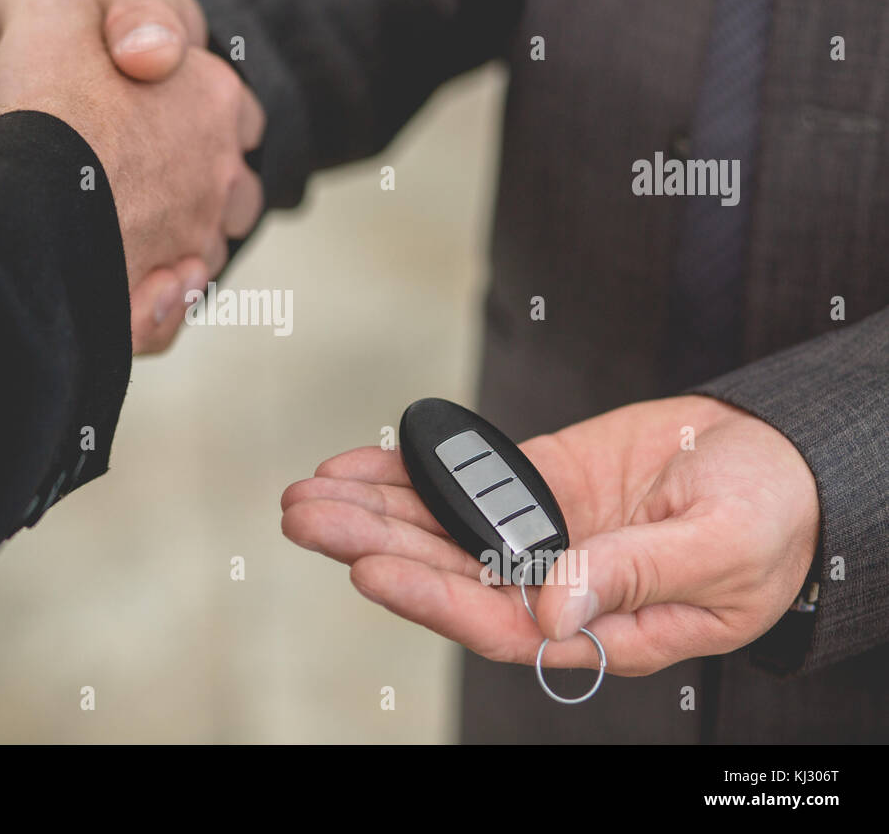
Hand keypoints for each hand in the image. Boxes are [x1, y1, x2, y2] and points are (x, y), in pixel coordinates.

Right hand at [0, 0, 263, 352]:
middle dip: (190, 182)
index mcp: (216, 101)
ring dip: (171, 244)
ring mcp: (195, 246)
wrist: (32, 207)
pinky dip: (150, 307)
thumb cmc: (51, 107)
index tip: (130, 106)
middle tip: (124, 173)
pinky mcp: (160, 310)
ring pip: (200, 251)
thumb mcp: (48, 12)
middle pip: (227, 184)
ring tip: (114, 232)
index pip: (226, 101)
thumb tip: (28, 19)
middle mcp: (222, 179)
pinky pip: (165, 314)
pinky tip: (120, 286)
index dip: (183, 101)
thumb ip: (52, 2)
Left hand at [281, 395, 819, 675]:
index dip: (434, 598)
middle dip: (374, 546)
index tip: (373, 567)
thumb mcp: (721, 549)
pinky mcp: (537, 486)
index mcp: (603, 626)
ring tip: (309, 495)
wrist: (780, 459)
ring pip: (445, 530)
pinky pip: (466, 483)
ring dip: (375, 511)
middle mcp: (556, 588)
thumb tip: (553, 609)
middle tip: (306, 519)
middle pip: (450, 575)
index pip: (500, 624)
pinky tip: (364, 464)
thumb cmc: (770, 519)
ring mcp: (542, 534)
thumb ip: (636, 576)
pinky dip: (414, 473)